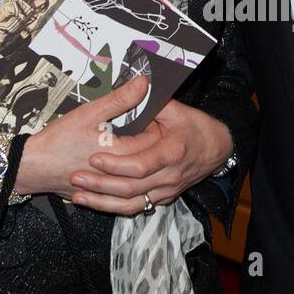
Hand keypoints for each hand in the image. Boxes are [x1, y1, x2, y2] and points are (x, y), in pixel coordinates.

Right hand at [15, 76, 156, 202]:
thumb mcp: (89, 113)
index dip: (158, 125)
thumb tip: (143, 83)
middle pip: (150, 159)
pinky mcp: (102, 194)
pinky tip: (123, 163)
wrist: (32, 167)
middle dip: (153, 141)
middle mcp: (120, 175)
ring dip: (142, 160)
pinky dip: (127, 174)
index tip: (156, 114)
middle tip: (151, 125)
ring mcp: (111, 188)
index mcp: (121, 154)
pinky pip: (124, 187)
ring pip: (139, 175)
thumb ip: (119, 99)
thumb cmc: (57, 141)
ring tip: (137, 142)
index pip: (155, 141)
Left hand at [68, 96, 232, 215]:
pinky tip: (93, 202)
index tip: (94, 158)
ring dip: (102, 202)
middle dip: (101, 185)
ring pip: (131, 205)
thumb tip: (135, 85)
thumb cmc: (196, 127)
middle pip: (131, 188)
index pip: (140, 165)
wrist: (217, 149)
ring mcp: (165, 190)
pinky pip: (135, 208)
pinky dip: (113, 207)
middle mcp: (169, 176)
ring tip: (78, 194)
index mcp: (171, 152)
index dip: (115, 165)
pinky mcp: (161, 199)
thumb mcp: (177, 110)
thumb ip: (153, 101)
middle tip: (76, 177)